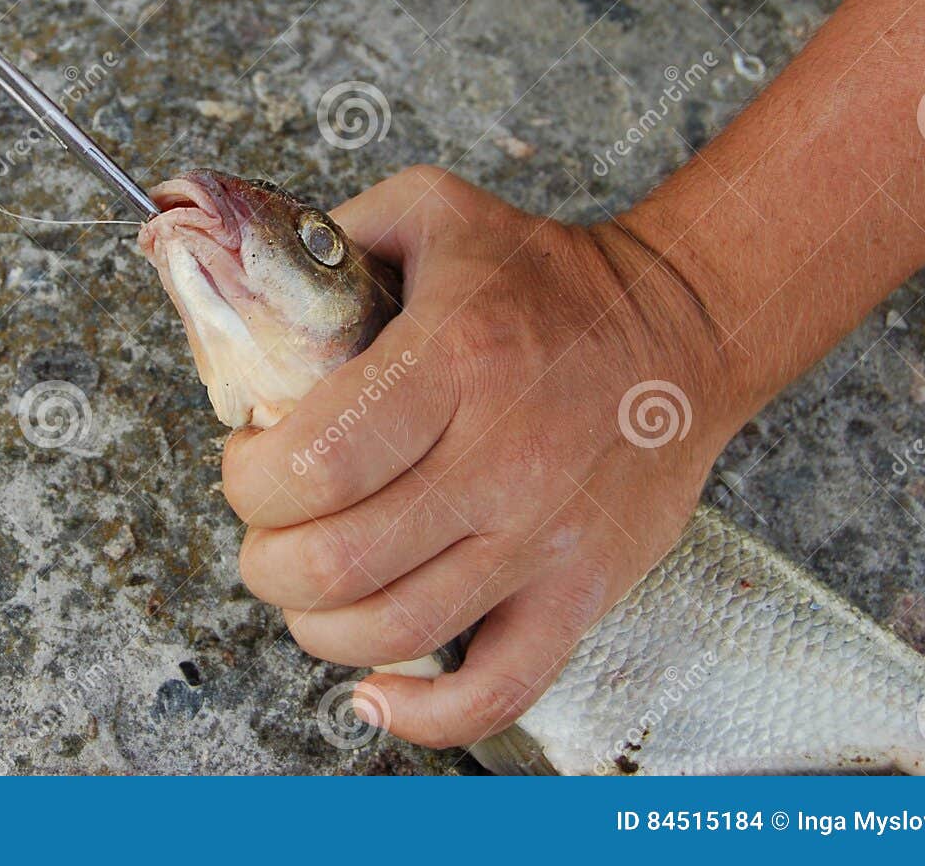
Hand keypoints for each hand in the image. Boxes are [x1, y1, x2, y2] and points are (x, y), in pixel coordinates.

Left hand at [223, 166, 752, 747]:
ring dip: (317, 626)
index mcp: (453, 358)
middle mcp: (500, 457)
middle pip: (338, 561)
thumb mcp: (431, 211)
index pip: (317, 460)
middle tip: (269, 531)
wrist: (681, 326)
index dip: (251, 482)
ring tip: (310, 586)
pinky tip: (376, 687)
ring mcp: (544, 536)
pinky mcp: (582, 590)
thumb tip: (243, 290)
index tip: (248, 465)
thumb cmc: (545, 276)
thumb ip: (326, 238)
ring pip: (396, 632)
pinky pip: (498, 690)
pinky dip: (423, 714)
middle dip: (267, 560)